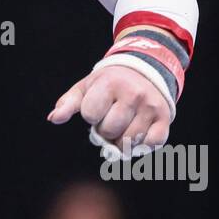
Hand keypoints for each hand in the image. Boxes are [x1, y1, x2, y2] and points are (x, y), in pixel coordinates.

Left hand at [47, 64, 170, 156]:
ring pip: (129, 141)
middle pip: (110, 130)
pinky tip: (137, 134)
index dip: (91, 115)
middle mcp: (133, 93)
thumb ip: (68, 103)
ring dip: (121, 141)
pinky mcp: (164, 118)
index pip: (90, 114)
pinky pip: (151, 144)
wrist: (145, 71)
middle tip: (110, 119)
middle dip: (105, 130)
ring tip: (122, 127)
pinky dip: (141, 146)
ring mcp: (150, 106)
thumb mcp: (86, 87)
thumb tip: (53, 119)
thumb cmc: (109, 84)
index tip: (97, 107)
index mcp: (110, 83)